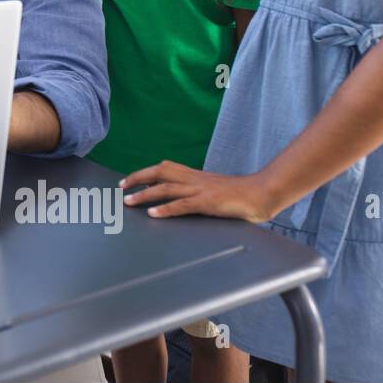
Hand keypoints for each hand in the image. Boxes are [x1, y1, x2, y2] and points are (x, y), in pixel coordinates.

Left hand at [119, 161, 278, 222]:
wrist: (262, 194)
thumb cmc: (239, 194)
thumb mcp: (212, 190)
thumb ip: (196, 192)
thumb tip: (180, 200)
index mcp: (195, 175)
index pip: (164, 168)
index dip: (145, 173)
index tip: (128, 180)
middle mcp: (194, 179)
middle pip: (160, 172)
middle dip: (137, 178)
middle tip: (120, 187)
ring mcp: (200, 190)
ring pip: (166, 188)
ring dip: (144, 194)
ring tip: (128, 201)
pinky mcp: (208, 203)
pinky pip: (182, 205)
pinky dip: (166, 209)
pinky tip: (153, 214)